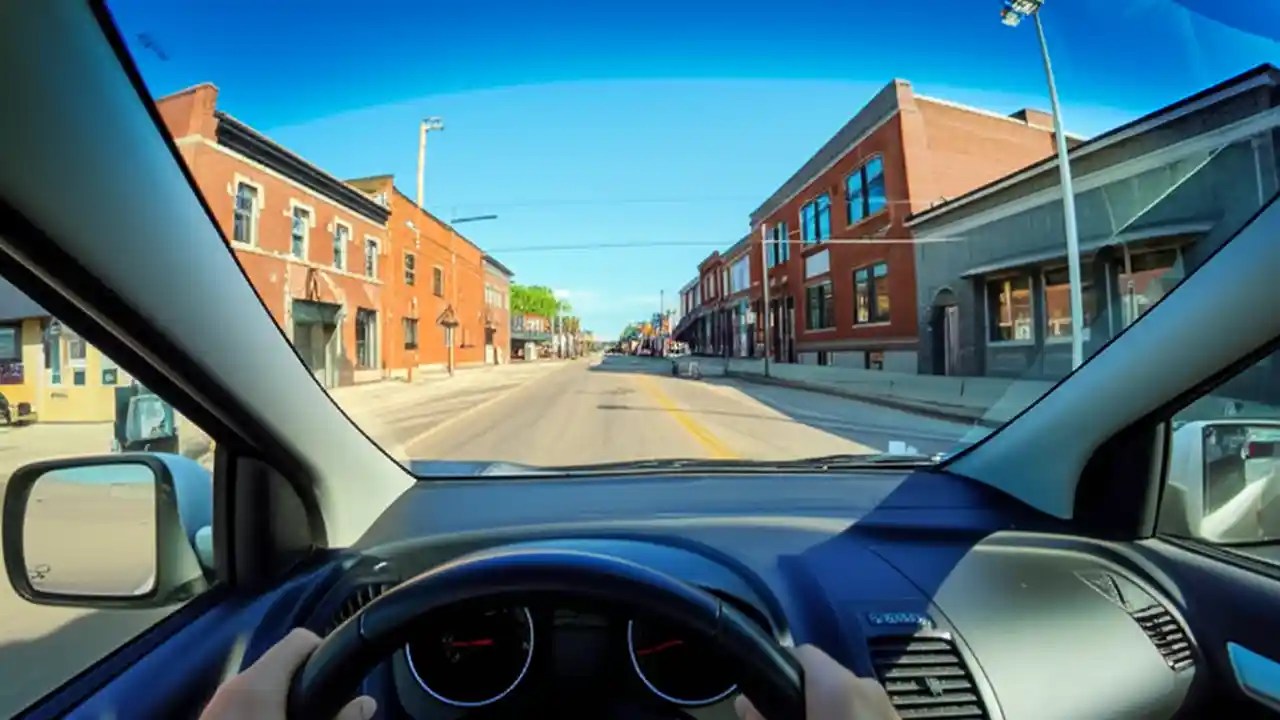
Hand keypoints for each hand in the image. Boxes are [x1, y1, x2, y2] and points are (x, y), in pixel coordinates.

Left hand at [200, 628, 377, 719]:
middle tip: (321, 714)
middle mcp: (233, 686)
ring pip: (260, 688)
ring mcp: (215, 705)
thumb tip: (365, 704)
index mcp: (258, 684)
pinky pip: (243, 707)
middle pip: (281, 665)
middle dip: (304, 685)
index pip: (301, 640)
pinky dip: (260, 714)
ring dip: (281, 702)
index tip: (337, 682)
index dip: (325, 654)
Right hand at [734, 645, 898, 719]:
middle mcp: (867, 685)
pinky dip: (850, 718)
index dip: (779, 671)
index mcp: (839, 685)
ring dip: (828, 710)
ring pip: (847, 697)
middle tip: (782, 719)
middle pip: (824, 677)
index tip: (765, 698)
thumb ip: (763, 716)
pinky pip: (864, 712)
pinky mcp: (900, 719)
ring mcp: (890, 706)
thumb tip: (747, 704)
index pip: (801, 653)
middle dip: (803, 696)